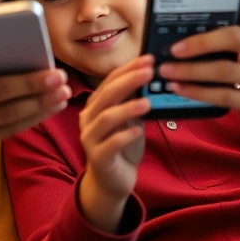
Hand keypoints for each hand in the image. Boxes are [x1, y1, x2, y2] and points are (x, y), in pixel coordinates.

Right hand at [0, 32, 70, 180]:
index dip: (26, 80)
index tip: (49, 69)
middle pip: (6, 104)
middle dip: (40, 93)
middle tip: (64, 81)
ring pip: (10, 122)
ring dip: (40, 109)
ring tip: (63, 95)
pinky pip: (3, 134)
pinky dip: (26, 121)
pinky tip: (44, 109)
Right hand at [77, 55, 153, 232]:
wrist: (112, 181)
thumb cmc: (121, 146)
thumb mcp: (130, 119)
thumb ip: (134, 100)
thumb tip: (151, 77)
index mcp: (95, 105)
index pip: (110, 81)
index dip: (128, 69)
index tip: (148, 59)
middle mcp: (88, 118)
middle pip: (106, 95)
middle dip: (128, 81)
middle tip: (149, 72)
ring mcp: (90, 138)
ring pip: (106, 118)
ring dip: (127, 108)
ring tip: (147, 103)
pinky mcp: (98, 158)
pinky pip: (110, 144)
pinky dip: (125, 136)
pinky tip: (139, 130)